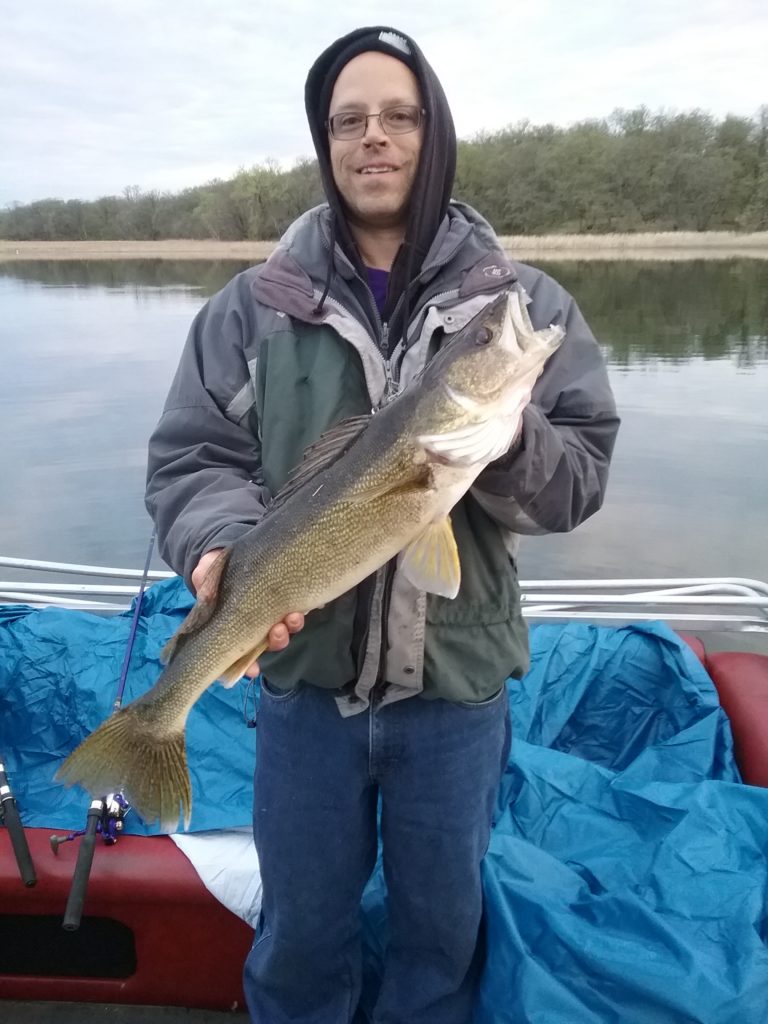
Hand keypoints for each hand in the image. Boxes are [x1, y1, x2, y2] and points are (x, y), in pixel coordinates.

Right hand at [191, 548, 303, 677]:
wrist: (230, 552)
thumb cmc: (215, 573)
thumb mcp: (205, 579)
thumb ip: (205, 590)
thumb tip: (206, 597)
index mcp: (236, 629)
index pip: (242, 656)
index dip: (248, 666)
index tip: (254, 670)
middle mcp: (257, 626)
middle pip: (271, 643)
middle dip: (277, 640)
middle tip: (277, 630)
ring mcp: (274, 612)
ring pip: (287, 628)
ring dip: (292, 626)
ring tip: (293, 616)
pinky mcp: (287, 596)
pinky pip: (299, 608)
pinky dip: (305, 609)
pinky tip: (309, 605)